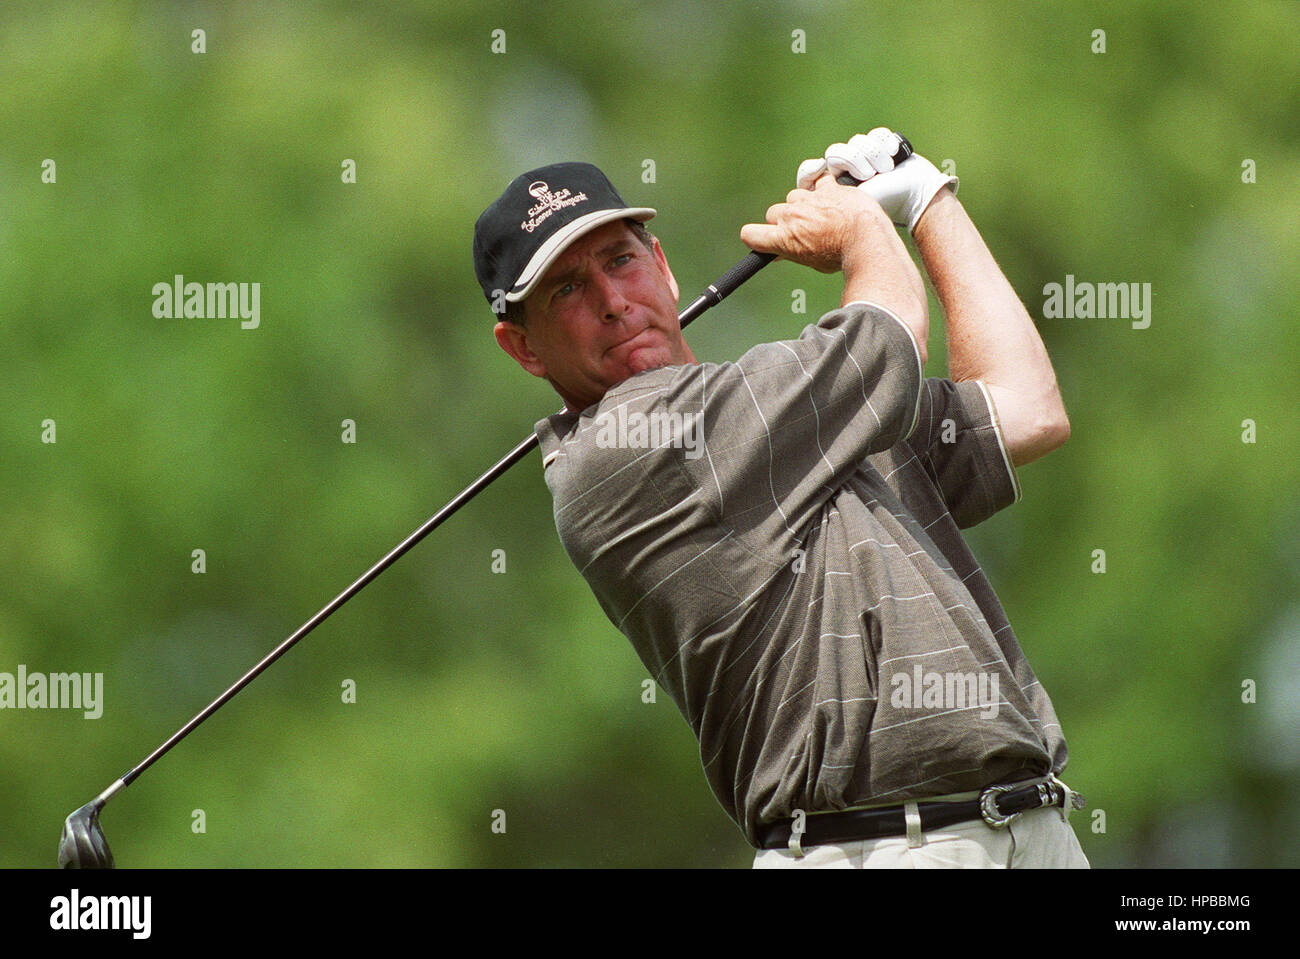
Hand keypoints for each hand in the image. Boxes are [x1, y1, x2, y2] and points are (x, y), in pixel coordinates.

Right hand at [740, 172, 894, 273]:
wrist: (867, 239)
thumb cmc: (841, 255)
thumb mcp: (812, 261)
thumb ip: (792, 252)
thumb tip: (778, 254)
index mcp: (784, 238)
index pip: (750, 234)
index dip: (755, 237)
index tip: (764, 239)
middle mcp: (791, 216)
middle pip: (773, 213)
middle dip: (785, 221)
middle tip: (803, 231)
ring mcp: (808, 200)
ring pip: (794, 197)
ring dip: (803, 204)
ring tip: (822, 217)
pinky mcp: (827, 188)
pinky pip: (817, 182)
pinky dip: (822, 189)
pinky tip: (831, 199)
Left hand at [796, 128, 957, 233]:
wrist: (916, 197)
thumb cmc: (885, 206)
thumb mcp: (850, 210)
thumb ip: (825, 208)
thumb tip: (801, 206)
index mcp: (833, 186)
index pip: (811, 171)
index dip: (812, 168)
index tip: (820, 167)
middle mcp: (847, 169)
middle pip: (835, 151)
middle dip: (855, 160)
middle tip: (870, 175)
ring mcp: (866, 156)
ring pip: (857, 142)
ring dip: (874, 155)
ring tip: (887, 170)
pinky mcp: (883, 145)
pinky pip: (876, 134)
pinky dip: (886, 143)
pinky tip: (894, 155)